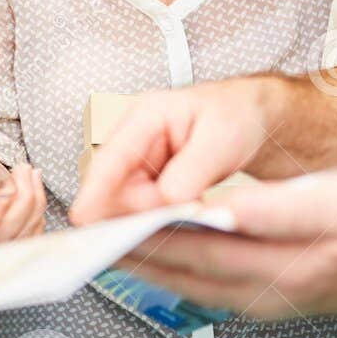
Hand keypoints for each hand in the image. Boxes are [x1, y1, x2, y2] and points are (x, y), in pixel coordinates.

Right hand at [70, 78, 272, 226]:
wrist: (253, 118)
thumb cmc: (236, 115)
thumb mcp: (221, 138)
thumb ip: (192, 170)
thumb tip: (167, 201)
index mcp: (146, 115)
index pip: (112, 156)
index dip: (94, 189)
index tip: (83, 218)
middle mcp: (135, 141)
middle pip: (114, 188)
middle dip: (136, 212)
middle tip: (174, 222)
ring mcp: (140, 164)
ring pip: (128, 204)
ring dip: (151, 218)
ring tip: (187, 217)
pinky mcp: (149, 185)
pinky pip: (144, 210)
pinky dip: (160, 221)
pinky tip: (183, 222)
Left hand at [110, 170, 336, 318]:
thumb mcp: (328, 201)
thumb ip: (269, 210)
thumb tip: (218, 212)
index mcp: (273, 268)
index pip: (190, 252)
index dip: (143, 236)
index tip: (105, 222)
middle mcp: (260, 294)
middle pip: (179, 273)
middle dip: (130, 254)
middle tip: (87, 235)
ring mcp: (262, 301)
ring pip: (189, 284)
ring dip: (146, 265)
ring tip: (108, 243)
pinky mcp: (266, 297)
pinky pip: (206, 288)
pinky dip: (174, 272)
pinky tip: (157, 258)